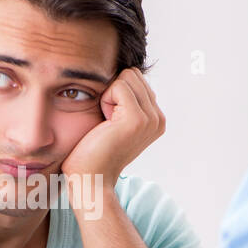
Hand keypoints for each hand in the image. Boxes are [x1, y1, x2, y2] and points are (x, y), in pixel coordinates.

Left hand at [60, 67, 164, 188]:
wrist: (89, 177)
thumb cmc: (93, 149)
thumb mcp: (115, 119)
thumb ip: (126, 98)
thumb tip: (124, 71)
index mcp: (156, 118)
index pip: (136, 78)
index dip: (116, 92)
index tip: (111, 120)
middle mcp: (158, 118)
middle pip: (133, 74)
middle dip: (114, 91)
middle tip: (107, 121)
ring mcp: (151, 119)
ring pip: (126, 77)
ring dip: (109, 96)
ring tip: (107, 123)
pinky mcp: (138, 119)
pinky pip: (118, 86)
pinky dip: (105, 100)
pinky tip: (105, 123)